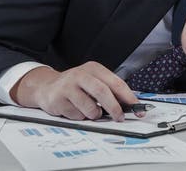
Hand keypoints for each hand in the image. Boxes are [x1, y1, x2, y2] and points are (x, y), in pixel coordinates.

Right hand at [13, 61, 136, 121]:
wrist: (47, 86)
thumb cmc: (74, 86)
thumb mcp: (92, 81)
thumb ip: (108, 90)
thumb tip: (128, 105)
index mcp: (93, 68)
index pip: (115, 82)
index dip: (128, 97)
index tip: (137, 108)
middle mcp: (81, 74)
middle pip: (102, 92)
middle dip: (114, 108)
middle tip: (119, 117)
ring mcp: (68, 86)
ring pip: (90, 108)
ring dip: (94, 115)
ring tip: (89, 110)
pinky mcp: (59, 99)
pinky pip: (77, 115)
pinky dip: (80, 117)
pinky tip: (74, 109)